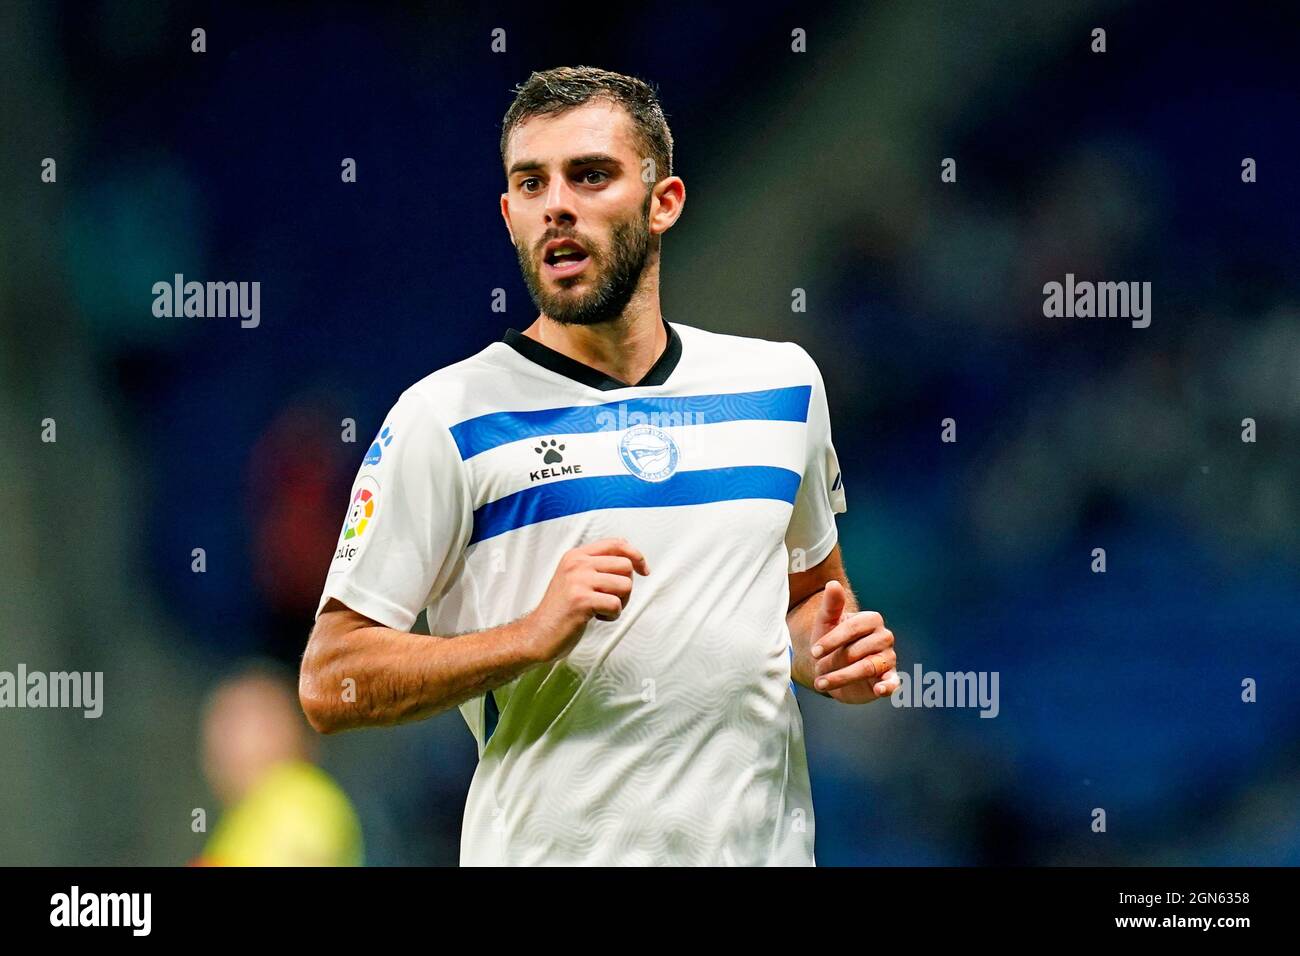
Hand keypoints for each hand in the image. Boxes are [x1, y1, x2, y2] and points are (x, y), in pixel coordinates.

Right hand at [524, 538, 649, 662]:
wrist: (538, 633)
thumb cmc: (562, 609)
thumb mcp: (575, 578)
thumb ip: (597, 565)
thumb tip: (631, 558)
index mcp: (576, 555)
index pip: (617, 543)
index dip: (636, 555)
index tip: (644, 571)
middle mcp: (577, 564)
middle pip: (626, 566)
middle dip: (625, 587)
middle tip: (610, 599)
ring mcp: (578, 580)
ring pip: (625, 585)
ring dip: (620, 603)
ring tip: (601, 609)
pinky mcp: (581, 600)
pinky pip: (616, 604)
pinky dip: (612, 615)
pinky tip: (596, 617)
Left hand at [808, 580, 898, 703]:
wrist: (833, 669)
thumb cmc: (831, 643)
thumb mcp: (826, 624)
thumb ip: (831, 605)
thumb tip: (832, 583)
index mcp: (872, 620)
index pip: (853, 627)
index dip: (833, 640)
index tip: (814, 652)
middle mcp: (884, 637)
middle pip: (859, 649)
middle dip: (836, 660)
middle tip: (818, 668)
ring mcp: (888, 658)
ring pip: (868, 667)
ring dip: (843, 677)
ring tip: (822, 684)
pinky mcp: (890, 677)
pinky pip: (893, 682)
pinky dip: (888, 686)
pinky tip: (878, 689)